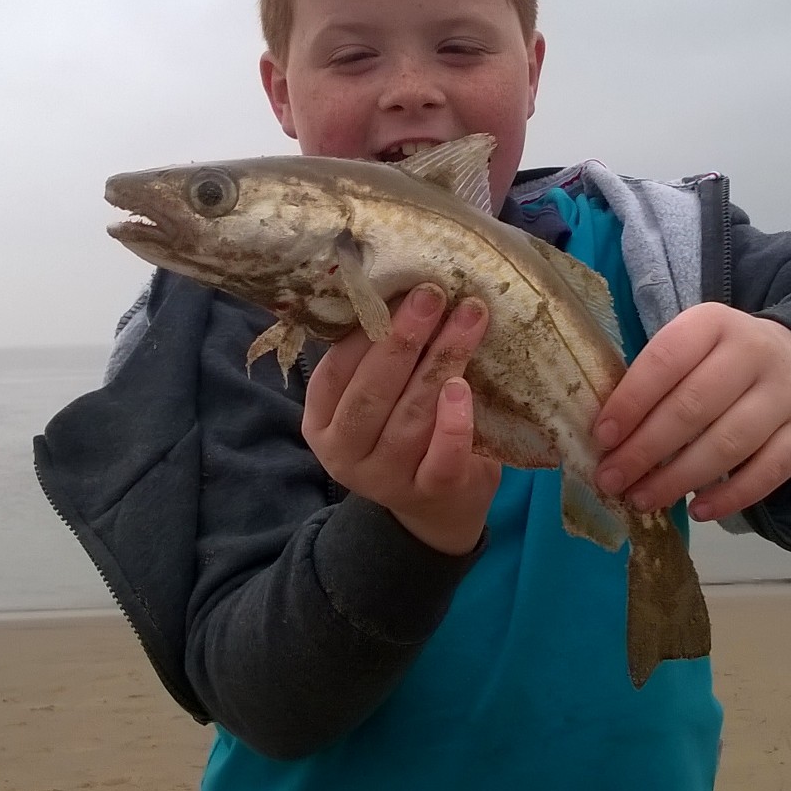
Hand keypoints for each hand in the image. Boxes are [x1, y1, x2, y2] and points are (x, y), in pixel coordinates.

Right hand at [303, 283, 500, 554]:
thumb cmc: (407, 434)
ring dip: (440, 362)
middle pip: (372, 392)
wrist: (438, 508)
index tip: (399, 288)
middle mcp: (344, 452)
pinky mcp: (429, 492)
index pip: (335, 370)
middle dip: (403, 338)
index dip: (366, 329)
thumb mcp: (378, 398)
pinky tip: (463, 387)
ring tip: (468, 319)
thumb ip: (379, 358)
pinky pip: (442, 458)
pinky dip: (453, 423)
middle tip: (434, 294)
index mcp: (322, 421)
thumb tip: (404, 283)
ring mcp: (386, 478)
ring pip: (410, 416)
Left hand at [592, 303, 790, 521]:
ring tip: (641, 499)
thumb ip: (654, 382)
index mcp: (713, 323)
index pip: (666, 359)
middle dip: (645, 450)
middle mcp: (754, 352)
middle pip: (694, 407)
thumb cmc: (721, 360)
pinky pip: (768, 472)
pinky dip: (730, 496)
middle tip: (611, 480)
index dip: (631, 401)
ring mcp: (785, 393)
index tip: (602, 438)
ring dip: (679, 479)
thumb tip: (609, 439)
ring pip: (729, 444)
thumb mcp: (690, 348)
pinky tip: (697, 511)